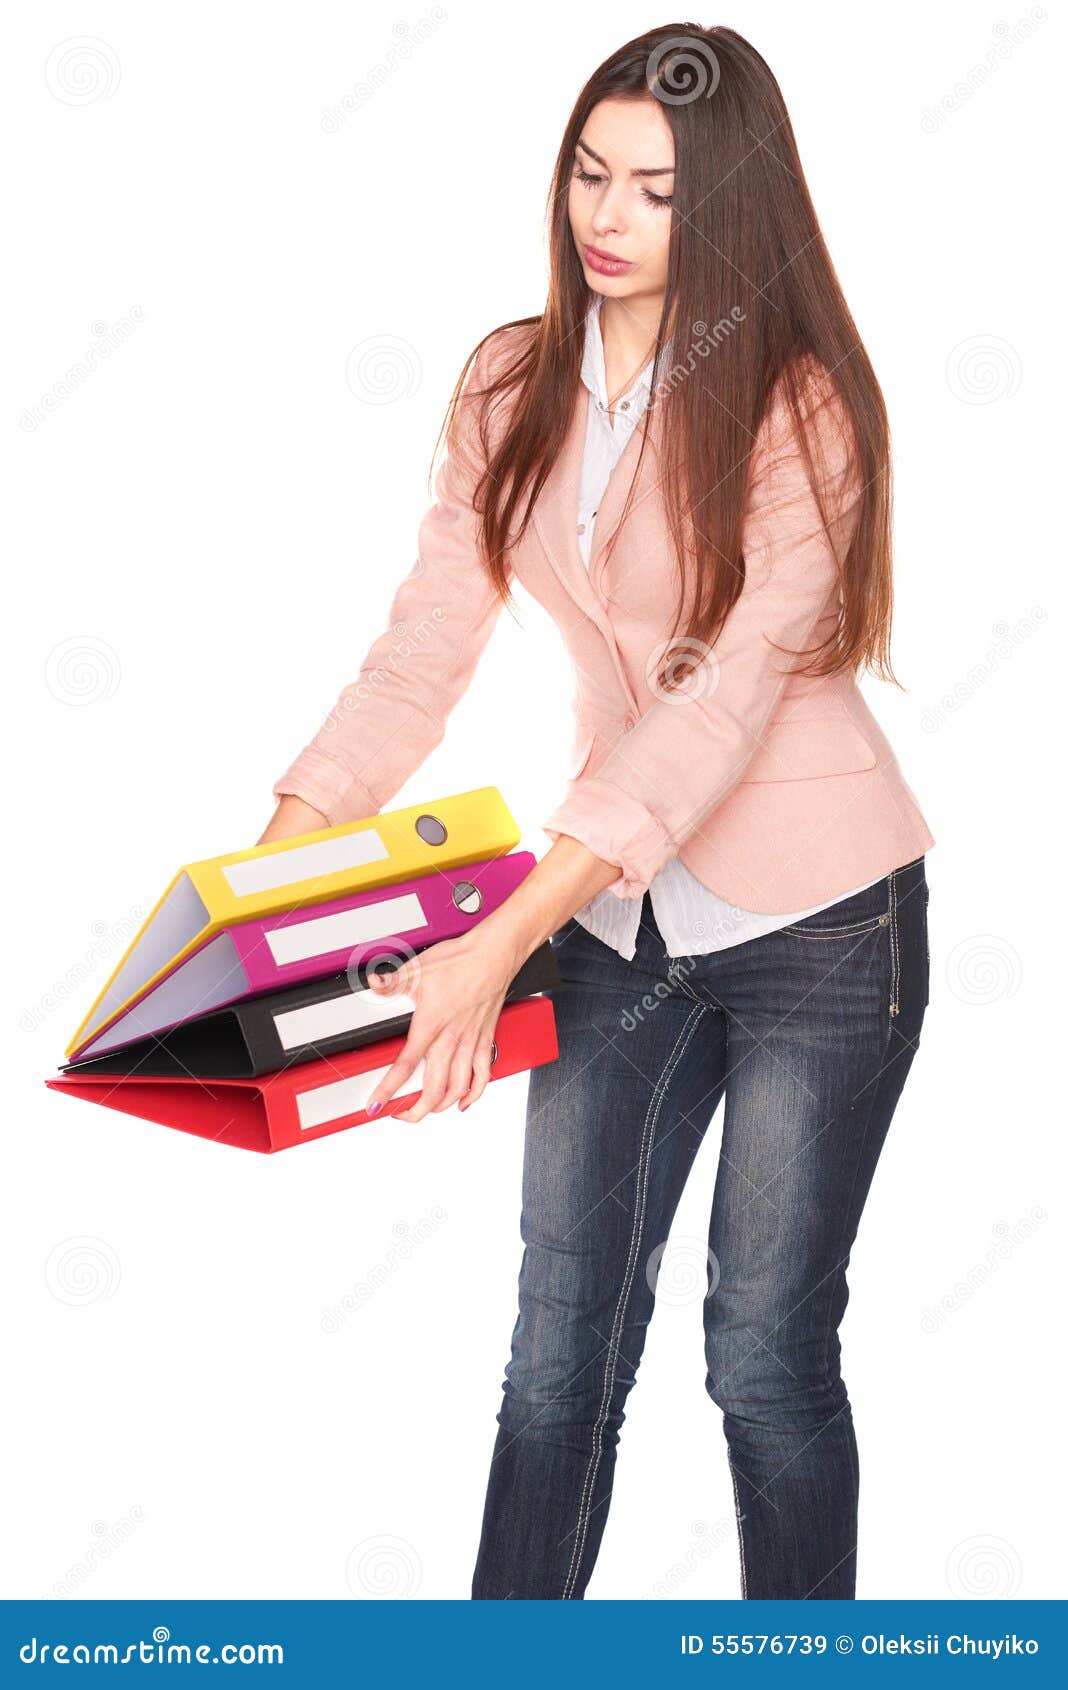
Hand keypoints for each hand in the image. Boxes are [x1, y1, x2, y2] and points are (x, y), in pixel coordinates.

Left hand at [362, 924, 523, 1123]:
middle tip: (400, 1113)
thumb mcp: (417, 968)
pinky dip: (474, 1094)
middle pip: (434, 1089)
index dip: (389, 1089)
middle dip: (415, 1110)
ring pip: (458, 1088)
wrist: (494, 955)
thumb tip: (373, 984)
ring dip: (442, 1105)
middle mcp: (452, 1039)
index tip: (376, 1104)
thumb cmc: (460, 960)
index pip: (406, 1065)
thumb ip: (391, 981)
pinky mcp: (485, 1039)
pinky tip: (464, 1101)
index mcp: (431, 1024)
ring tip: (426, 1110)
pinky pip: (483, 1075)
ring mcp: (470, 1042)